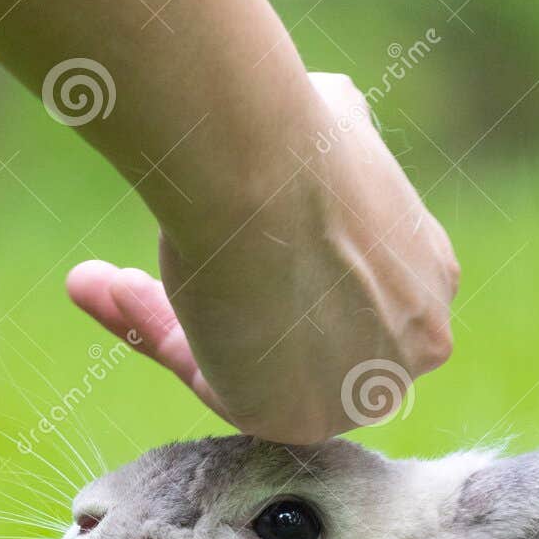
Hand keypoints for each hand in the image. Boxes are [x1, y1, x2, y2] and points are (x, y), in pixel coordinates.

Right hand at [67, 72, 458, 444]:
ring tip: (111, 280)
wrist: (266, 176)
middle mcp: (411, 342)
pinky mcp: (303, 422)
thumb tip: (326, 116)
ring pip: (256, 362)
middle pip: (300, 337)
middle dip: (220, 306)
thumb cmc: (295, 142)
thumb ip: (334, 149)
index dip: (264, 268)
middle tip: (137, 273)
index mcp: (427, 279)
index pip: (340, 295)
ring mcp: (363, 389)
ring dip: (177, 322)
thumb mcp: (335, 123)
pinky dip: (166, 342)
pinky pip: (223, 387)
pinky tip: (115, 291)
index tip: (212, 241)